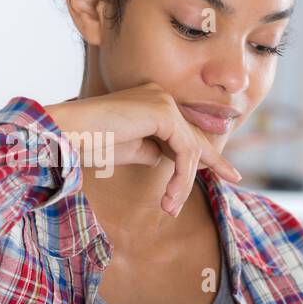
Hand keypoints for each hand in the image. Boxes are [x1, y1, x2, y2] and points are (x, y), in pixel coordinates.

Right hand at [44, 83, 242, 217]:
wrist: (68, 134)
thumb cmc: (89, 143)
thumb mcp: (129, 149)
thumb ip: (152, 149)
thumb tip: (168, 159)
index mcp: (152, 102)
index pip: (184, 131)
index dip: (205, 152)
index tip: (225, 171)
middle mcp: (160, 96)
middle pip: (194, 136)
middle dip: (214, 160)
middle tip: (234, 177)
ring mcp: (163, 101)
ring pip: (189, 148)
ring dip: (183, 183)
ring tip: (169, 207)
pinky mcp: (163, 111)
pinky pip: (184, 150)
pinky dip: (181, 176)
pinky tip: (169, 195)